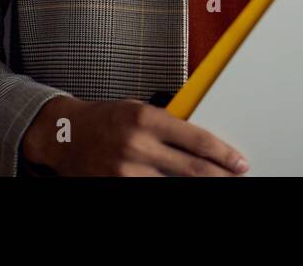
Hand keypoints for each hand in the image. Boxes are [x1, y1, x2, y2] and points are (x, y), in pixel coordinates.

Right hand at [20, 96, 248, 176]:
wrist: (63, 135)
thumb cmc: (103, 119)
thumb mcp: (137, 110)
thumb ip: (166, 125)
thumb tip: (201, 143)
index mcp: (145, 117)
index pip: (197, 139)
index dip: (223, 154)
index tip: (239, 162)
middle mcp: (137, 144)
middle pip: (192, 169)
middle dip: (219, 176)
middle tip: (236, 178)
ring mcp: (125, 170)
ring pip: (174, 187)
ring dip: (198, 188)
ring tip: (213, 185)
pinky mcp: (115, 187)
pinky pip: (150, 194)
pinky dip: (167, 192)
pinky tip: (179, 190)